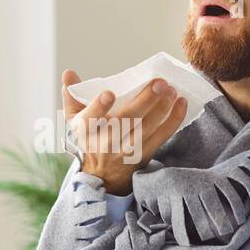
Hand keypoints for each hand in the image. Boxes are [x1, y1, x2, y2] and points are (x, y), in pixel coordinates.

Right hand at [62, 69, 187, 195]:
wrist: (104, 175)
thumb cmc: (90, 138)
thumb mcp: (74, 120)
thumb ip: (72, 95)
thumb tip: (68, 73)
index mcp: (86, 130)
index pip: (90, 119)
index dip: (98, 107)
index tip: (108, 93)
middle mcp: (105, 142)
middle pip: (126, 120)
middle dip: (144, 101)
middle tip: (159, 82)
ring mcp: (126, 151)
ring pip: (146, 128)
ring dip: (162, 108)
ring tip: (172, 90)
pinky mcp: (143, 155)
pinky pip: (161, 137)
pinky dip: (173, 120)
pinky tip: (180, 103)